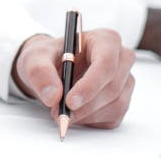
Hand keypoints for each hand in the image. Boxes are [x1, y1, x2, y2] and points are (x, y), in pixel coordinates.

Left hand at [12, 30, 135, 128]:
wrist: (51, 70)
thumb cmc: (48, 57)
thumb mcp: (35, 58)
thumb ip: (40, 73)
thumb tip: (53, 95)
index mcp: (105, 39)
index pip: (106, 63)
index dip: (90, 85)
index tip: (69, 101)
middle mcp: (121, 59)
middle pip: (112, 87)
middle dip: (84, 105)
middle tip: (58, 112)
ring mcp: (124, 80)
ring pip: (114, 105)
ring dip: (86, 114)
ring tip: (62, 110)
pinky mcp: (121, 100)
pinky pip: (112, 117)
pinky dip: (91, 120)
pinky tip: (76, 111)